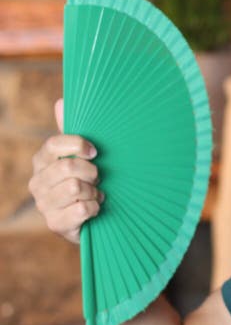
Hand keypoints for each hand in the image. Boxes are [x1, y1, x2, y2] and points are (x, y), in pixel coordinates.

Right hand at [28, 98, 103, 243]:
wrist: (95, 218)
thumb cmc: (88, 180)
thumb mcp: (83, 156)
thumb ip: (72, 132)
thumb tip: (61, 101)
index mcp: (42, 161)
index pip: (54, 144)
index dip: (77, 145)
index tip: (95, 152)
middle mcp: (38, 182)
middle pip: (67, 167)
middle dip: (91, 172)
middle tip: (97, 178)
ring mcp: (44, 204)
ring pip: (75, 187)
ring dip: (94, 191)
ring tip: (96, 194)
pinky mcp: (55, 224)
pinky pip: (80, 210)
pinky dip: (94, 208)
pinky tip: (94, 209)